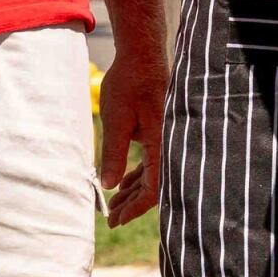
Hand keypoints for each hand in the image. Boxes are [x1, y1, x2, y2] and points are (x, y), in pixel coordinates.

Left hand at [97, 49, 164, 224]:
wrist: (142, 57)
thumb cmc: (129, 85)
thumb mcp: (116, 120)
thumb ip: (115, 154)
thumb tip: (109, 185)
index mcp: (161, 144)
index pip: (153, 189)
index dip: (135, 208)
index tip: (116, 218)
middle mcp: (167, 145)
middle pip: (153, 186)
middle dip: (131, 204)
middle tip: (111, 217)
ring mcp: (164, 140)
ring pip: (151, 175)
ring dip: (132, 190)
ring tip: (113, 204)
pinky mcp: (158, 133)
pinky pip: (150, 161)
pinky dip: (136, 174)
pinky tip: (122, 183)